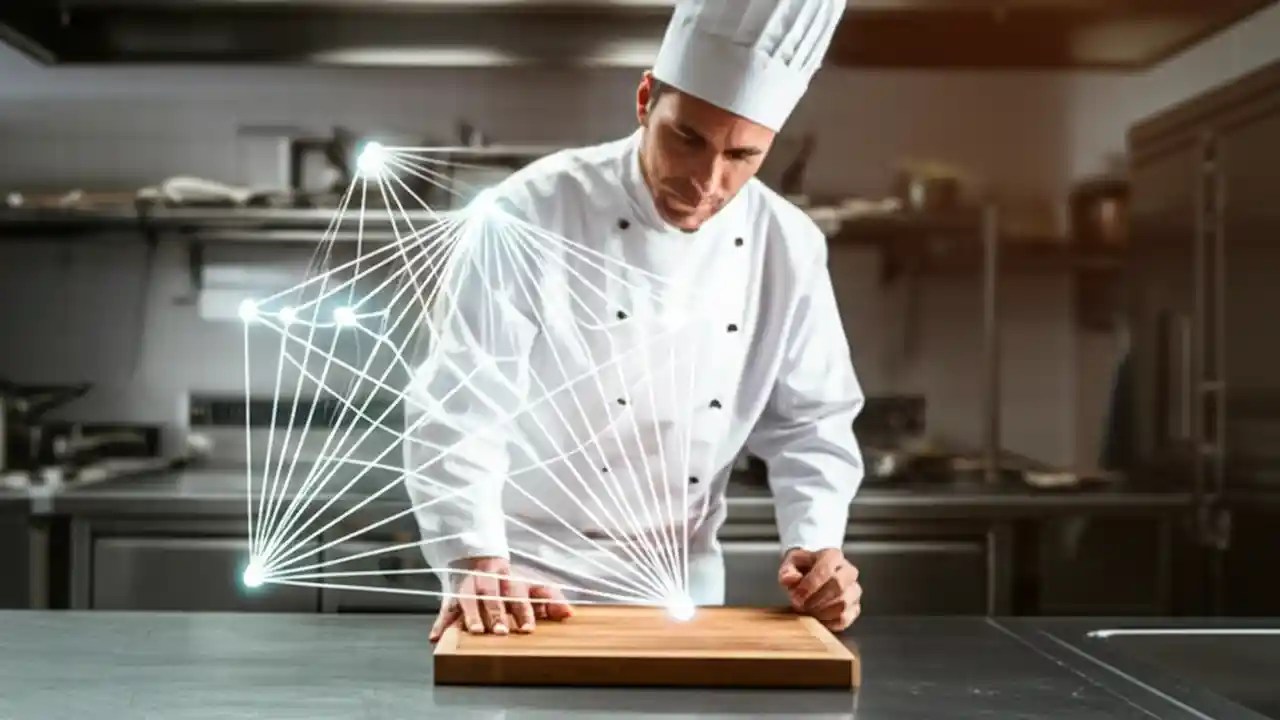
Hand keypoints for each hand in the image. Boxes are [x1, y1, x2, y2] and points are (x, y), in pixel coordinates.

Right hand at [429, 556, 573, 642]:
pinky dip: (440, 623)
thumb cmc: (509, 580)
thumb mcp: (531, 585)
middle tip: (501, 631)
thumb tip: (569, 614)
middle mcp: (488, 582)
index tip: (528, 628)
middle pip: (492, 595)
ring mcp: (468, 588)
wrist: (475, 557)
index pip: (518, 592)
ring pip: (468, 599)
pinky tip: (436, 636)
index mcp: (510, 578)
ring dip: (470, 615)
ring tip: (473, 631)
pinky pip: (444, 609)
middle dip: (497, 613)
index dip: (523, 610)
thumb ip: (550, 598)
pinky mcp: (451, 597)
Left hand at [778, 547, 861, 631]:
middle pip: (838, 586)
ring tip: (807, 611)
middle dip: (816, 599)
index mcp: (833, 556)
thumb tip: (790, 579)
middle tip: (800, 605)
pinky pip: (845, 618)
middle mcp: (849, 571)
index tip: (796, 596)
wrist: (812, 576)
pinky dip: (828, 622)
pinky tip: (816, 619)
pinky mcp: (855, 608)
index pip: (826, 569)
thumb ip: (787, 571)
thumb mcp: (790, 564)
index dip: (810, 585)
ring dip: (821, 611)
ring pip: (843, 604)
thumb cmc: (802, 569)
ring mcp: (854, 590)